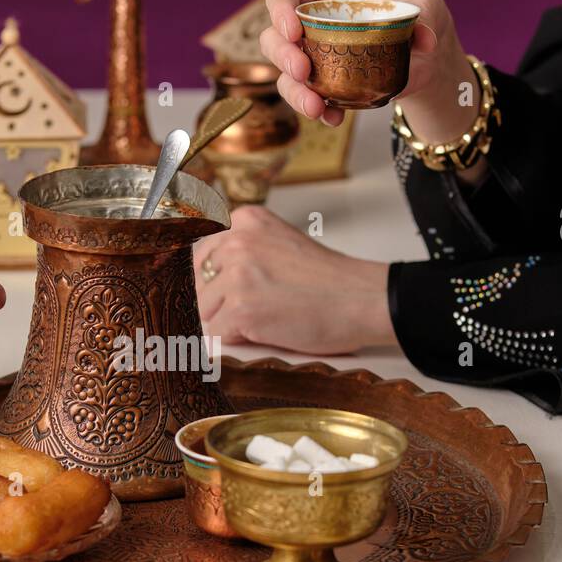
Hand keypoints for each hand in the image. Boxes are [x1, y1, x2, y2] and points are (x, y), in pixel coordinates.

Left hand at [194, 206, 393, 354]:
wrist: (364, 299)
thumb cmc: (330, 281)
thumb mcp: (280, 244)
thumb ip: (244, 250)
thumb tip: (201, 276)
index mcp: (244, 220)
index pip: (200, 255)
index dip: (214, 282)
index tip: (232, 293)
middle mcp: (236, 241)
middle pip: (197, 284)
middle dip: (218, 303)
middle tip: (257, 309)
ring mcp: (236, 275)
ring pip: (204, 311)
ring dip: (229, 322)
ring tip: (267, 318)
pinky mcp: (241, 309)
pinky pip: (216, 335)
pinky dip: (237, 341)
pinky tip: (267, 331)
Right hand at [261, 0, 478, 142]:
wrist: (421, 52)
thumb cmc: (412, 12)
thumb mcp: (420, 3)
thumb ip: (419, 14)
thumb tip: (424, 40)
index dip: (280, 10)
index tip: (294, 31)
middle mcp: (309, 22)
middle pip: (274, 36)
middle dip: (282, 56)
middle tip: (302, 71)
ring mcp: (310, 55)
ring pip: (283, 73)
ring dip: (295, 92)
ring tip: (316, 106)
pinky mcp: (320, 83)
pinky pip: (306, 98)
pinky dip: (319, 110)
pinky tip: (334, 116)